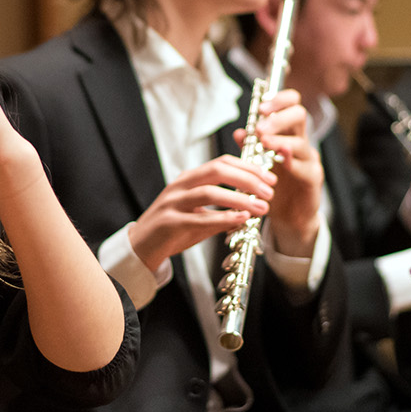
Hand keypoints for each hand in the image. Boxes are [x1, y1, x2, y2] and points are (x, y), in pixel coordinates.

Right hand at [128, 155, 275, 273]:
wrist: (141, 248)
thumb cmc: (172, 230)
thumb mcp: (199, 214)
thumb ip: (222, 209)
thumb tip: (252, 207)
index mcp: (188, 179)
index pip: (222, 163)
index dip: (248, 168)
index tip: (269, 178)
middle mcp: (180, 186)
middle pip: (217, 170)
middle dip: (247, 178)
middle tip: (269, 190)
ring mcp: (173, 203)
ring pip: (209, 192)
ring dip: (239, 198)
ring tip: (261, 207)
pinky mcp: (169, 222)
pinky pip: (199, 218)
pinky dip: (223, 217)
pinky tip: (241, 219)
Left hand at [236, 87, 321, 256]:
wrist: (288, 217)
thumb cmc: (274, 187)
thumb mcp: (257, 165)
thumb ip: (250, 148)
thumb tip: (239, 132)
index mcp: (287, 134)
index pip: (290, 105)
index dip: (279, 100)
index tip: (261, 106)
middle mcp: (300, 143)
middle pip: (299, 115)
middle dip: (278, 116)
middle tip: (260, 126)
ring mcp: (309, 160)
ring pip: (300, 142)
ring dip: (280, 140)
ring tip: (264, 142)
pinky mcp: (313, 179)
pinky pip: (306, 168)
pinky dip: (293, 162)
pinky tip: (282, 160)